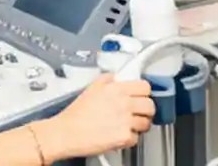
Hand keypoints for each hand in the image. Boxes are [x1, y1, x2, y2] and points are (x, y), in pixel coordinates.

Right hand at [35, 75, 154, 159]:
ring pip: (146, 123)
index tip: (140, 96)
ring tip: (126, 124)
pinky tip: (118, 133)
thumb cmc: (75, 114)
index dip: (143, 92)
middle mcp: (123, 104)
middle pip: (150, 106)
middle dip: (144, 110)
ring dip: (138, 125)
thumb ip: (107, 80)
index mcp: (116, 89)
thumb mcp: (90, 88)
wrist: (67, 133)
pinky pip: (136, 138)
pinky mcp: (125, 137)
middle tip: (136, 112)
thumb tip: (117, 78)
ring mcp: (126, 121)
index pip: (145, 87)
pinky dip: (129, 138)